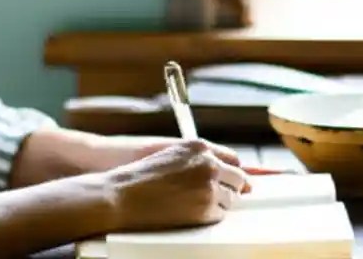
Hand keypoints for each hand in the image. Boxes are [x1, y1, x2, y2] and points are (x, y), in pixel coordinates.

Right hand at [103, 139, 248, 231]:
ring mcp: (209, 186)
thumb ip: (199, 158)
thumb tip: (224, 168)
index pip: (233, 158)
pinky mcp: (205, 208)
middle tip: (219, 194)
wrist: (123, 194)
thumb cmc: (141, 175)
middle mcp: (209, 164)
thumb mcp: (172, 154)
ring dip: (220, 202)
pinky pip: (220, 214)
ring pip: (232, 198)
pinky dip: (211, 215)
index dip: (233, 171)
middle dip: (231, 187)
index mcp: (200, 147)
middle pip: (238, 178)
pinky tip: (193, 212)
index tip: (234, 179)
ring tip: (197, 203)